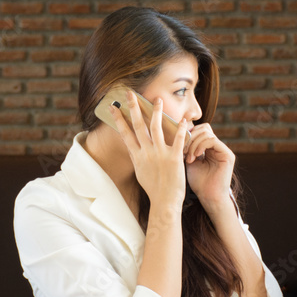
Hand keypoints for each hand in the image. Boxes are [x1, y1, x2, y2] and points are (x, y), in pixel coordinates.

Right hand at [109, 92, 189, 209]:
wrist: (164, 202)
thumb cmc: (153, 188)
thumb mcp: (140, 171)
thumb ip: (138, 156)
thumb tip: (133, 146)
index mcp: (137, 156)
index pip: (125, 133)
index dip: (118, 119)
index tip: (113, 106)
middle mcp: (146, 153)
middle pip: (137, 126)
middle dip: (133, 108)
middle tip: (130, 94)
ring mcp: (159, 155)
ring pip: (156, 128)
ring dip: (156, 112)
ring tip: (158, 100)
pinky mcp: (174, 158)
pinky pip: (177, 140)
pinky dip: (181, 129)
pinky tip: (183, 120)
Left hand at [184, 123, 234, 212]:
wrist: (208, 197)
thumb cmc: (198, 182)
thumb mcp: (189, 161)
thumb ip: (186, 147)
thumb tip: (176, 133)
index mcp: (209, 148)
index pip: (199, 130)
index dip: (188, 134)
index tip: (178, 146)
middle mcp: (217, 147)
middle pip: (203, 128)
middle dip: (190, 137)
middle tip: (183, 151)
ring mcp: (223, 150)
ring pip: (206, 133)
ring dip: (193, 143)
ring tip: (188, 157)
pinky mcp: (227, 154)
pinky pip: (212, 140)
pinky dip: (201, 146)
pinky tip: (195, 156)